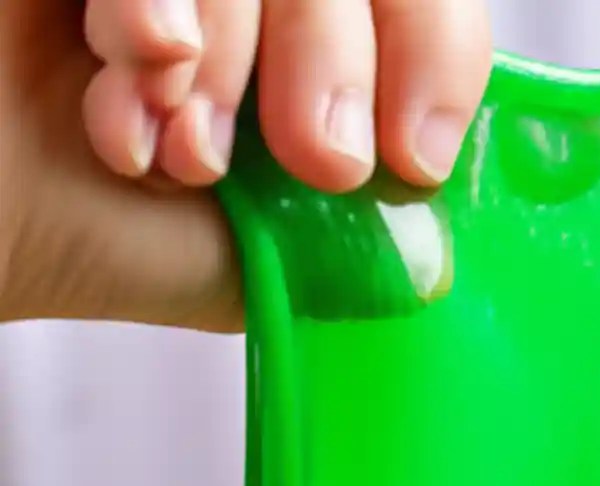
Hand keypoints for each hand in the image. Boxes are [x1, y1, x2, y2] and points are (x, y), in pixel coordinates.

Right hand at [0, 0, 490, 330]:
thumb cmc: (77, 229)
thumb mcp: (241, 261)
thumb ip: (339, 250)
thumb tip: (430, 262)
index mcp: (298, 43)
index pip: (418, 9)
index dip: (439, 64)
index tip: (412, 160)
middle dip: (340, 65)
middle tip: (321, 161)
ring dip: (236, 56)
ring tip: (184, 152)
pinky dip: (159, 6)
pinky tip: (141, 71)